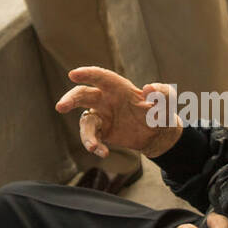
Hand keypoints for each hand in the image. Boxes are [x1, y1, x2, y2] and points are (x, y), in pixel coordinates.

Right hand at [54, 67, 180, 158]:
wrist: (158, 134)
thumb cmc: (161, 111)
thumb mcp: (167, 100)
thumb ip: (162, 92)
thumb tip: (148, 88)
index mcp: (118, 87)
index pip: (100, 77)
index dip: (87, 74)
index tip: (73, 74)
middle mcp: (105, 99)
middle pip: (82, 95)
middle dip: (70, 99)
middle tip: (61, 107)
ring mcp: (101, 115)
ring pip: (85, 121)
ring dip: (85, 134)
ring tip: (93, 146)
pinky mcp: (102, 132)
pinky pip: (92, 137)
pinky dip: (94, 145)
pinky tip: (103, 152)